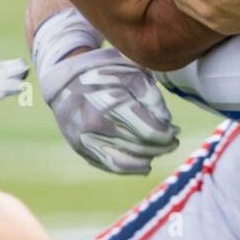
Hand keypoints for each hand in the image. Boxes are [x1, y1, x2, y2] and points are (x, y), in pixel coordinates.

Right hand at [39, 45, 179, 175]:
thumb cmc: (105, 72)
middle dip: (161, 147)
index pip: (149, 132)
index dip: (167, 135)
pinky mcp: (80, 148)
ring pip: (125, 163)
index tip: (175, 131)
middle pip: (140, 148)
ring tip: (159, 151)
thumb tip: (167, 124)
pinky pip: (109, 166)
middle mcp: (96, 126)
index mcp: (110, 104)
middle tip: (172, 141)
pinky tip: (144, 163)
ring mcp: (85, 140)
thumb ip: (152, 98)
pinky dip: (130, 168)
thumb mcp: (132, 73)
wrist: (65, 78)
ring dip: (147, 159)